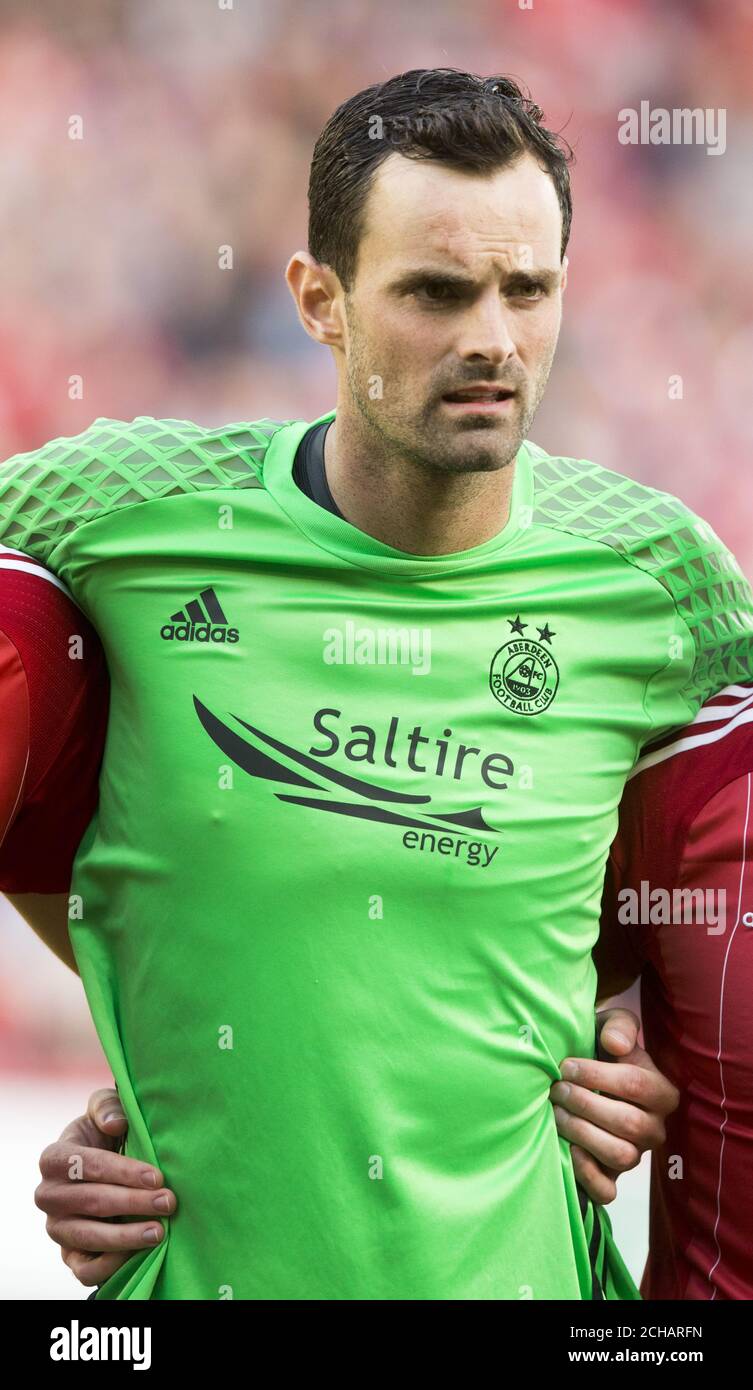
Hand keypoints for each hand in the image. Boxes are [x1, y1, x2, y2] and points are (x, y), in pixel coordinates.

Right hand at [35, 1086, 176, 1287]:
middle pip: (92, 1202)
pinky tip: (138, 1254)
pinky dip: (111, 1265)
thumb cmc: (104, 1136)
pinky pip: (85, 1269)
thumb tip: (117, 1124)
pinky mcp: (68, 1255)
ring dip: (127, 1236)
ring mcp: (57, 1228)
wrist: (100, 1171)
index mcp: (54, 1158)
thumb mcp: (103, 1112)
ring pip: (88, 1237)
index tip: (156, 1176)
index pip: (88, 1165)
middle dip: (134, 1202)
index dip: (123, 1172)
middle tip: (168, 1201)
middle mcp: (48, 1195)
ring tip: (159, 1231)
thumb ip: (107, 1107)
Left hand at [549, 1007, 678, 1205]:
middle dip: (585, 1103)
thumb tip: (614, 1044)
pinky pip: (607, 1191)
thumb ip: (619, 1026)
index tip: (566, 1066)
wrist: (578, 1077)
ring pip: (619, 1155)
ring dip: (582, 1133)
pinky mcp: (613, 1179)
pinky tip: (567, 1150)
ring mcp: (635, 1156)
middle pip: (628, 1123)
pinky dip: (586, 1174)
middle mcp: (654, 1128)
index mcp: (661, 1092)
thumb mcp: (611, 1027)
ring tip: (556, 1113)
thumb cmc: (598, 1049)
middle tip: (556, 1090)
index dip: (597, 1075)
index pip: (636, 1085)